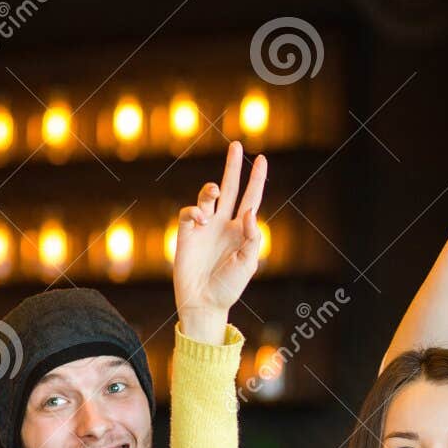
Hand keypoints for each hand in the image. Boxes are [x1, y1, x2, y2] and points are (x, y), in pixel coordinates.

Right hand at [173, 141, 266, 336]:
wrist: (204, 303)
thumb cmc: (229, 287)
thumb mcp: (248, 263)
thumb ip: (252, 237)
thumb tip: (249, 211)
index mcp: (241, 230)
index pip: (250, 199)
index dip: (256, 180)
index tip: (261, 159)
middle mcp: (223, 224)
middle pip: (230, 189)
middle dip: (232, 168)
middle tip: (236, 145)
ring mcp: (204, 227)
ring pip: (208, 196)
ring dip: (211, 189)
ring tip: (215, 191)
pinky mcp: (186, 233)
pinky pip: (190, 212)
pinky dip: (195, 210)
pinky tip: (201, 217)